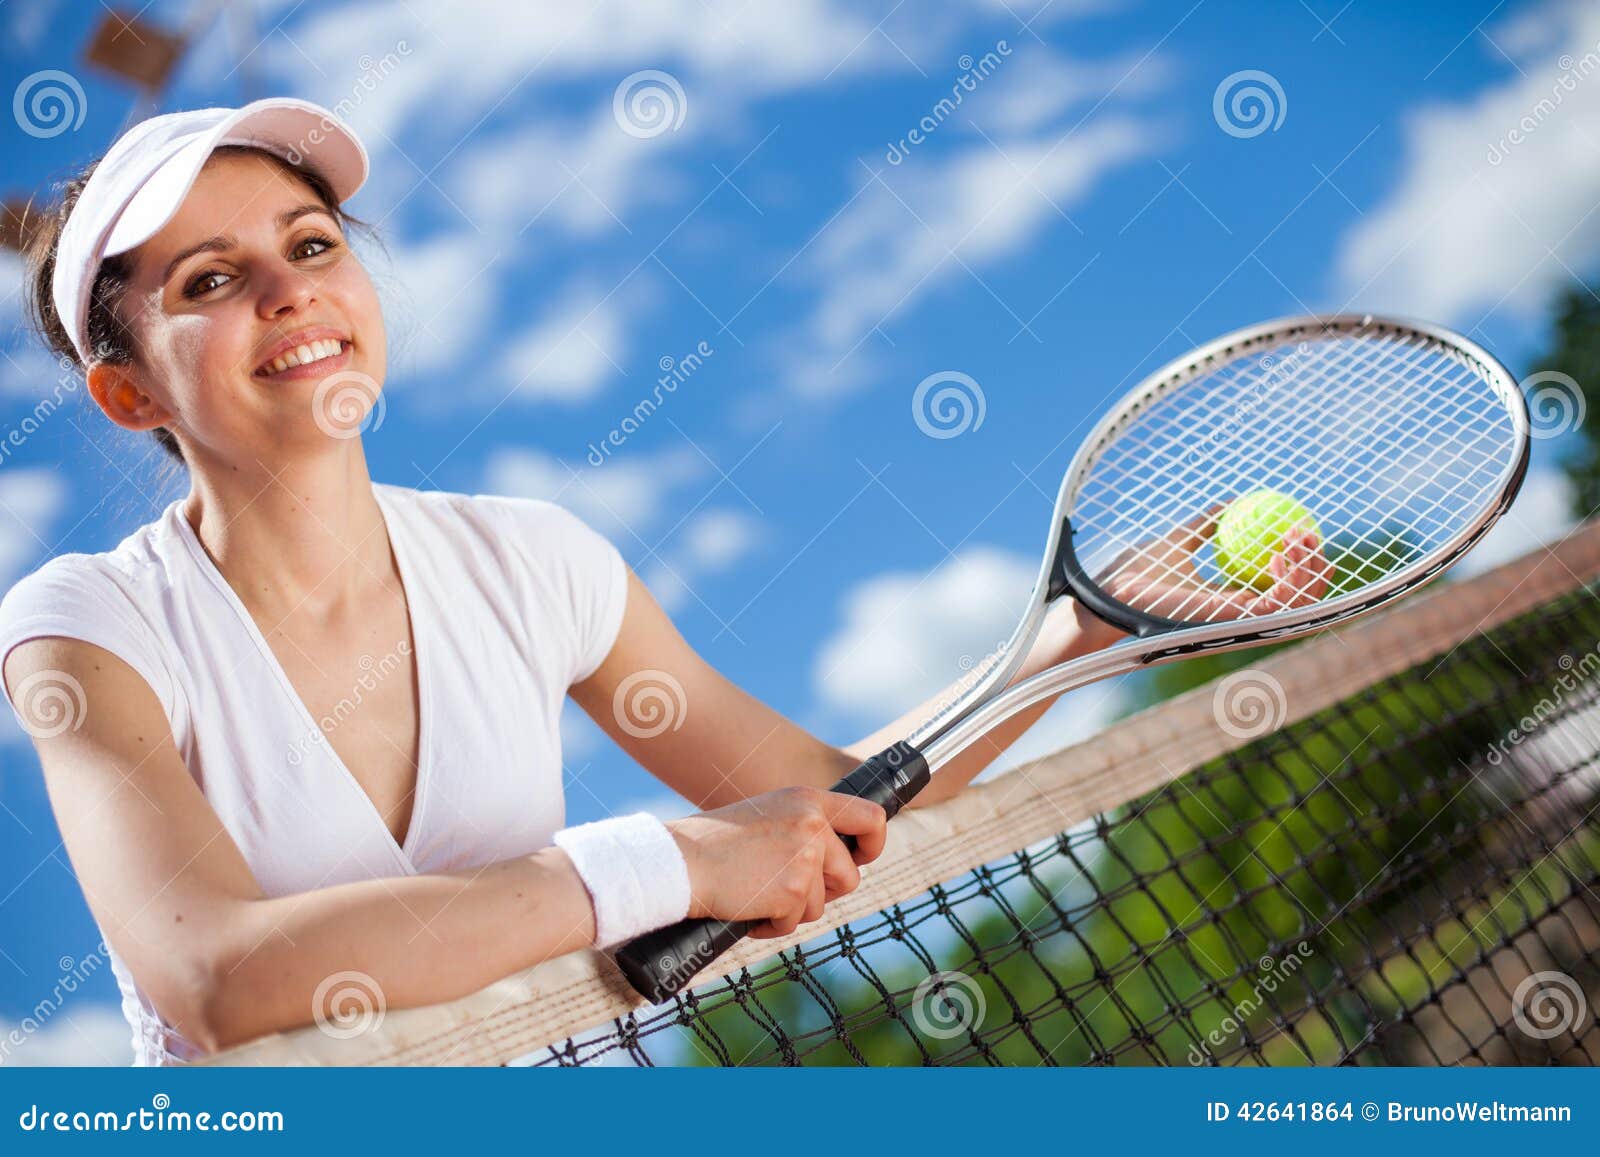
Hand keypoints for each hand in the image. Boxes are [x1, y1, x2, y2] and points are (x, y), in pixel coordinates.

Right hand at [666, 787, 887, 937]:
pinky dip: (772, 925)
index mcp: (807, 799)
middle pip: (849, 876)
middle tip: (786, 890)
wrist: (680, 861)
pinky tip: (748, 908)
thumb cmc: (714, 843)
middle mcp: (813, 824)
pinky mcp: (793, 891)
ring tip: (757, 894)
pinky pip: (794, 923)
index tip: (861, 859)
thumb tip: (838, 861)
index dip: (873, 845)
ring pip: (821, 904)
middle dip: (823, 892)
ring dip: (792, 910)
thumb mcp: (768, 816)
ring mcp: (806, 857)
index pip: (870, 817)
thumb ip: (804, 829)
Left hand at [1099, 508, 1331, 623]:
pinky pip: (1283, 605)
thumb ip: (1205, 526)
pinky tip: (1282, 552)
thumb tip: (1229, 502)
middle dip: (1318, 568)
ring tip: (1299, 536)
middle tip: (1307, 531)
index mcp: (1234, 603)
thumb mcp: (1179, 541)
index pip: (1281, 589)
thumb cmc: (1141, 571)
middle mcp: (1244, 618)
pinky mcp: (1239, 624)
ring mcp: (1243, 623)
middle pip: (1302, 600)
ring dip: (1311, 569)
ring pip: (1302, 604)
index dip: (1302, 564)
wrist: (1117, 590)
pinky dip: (1293, 579)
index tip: (1298, 529)